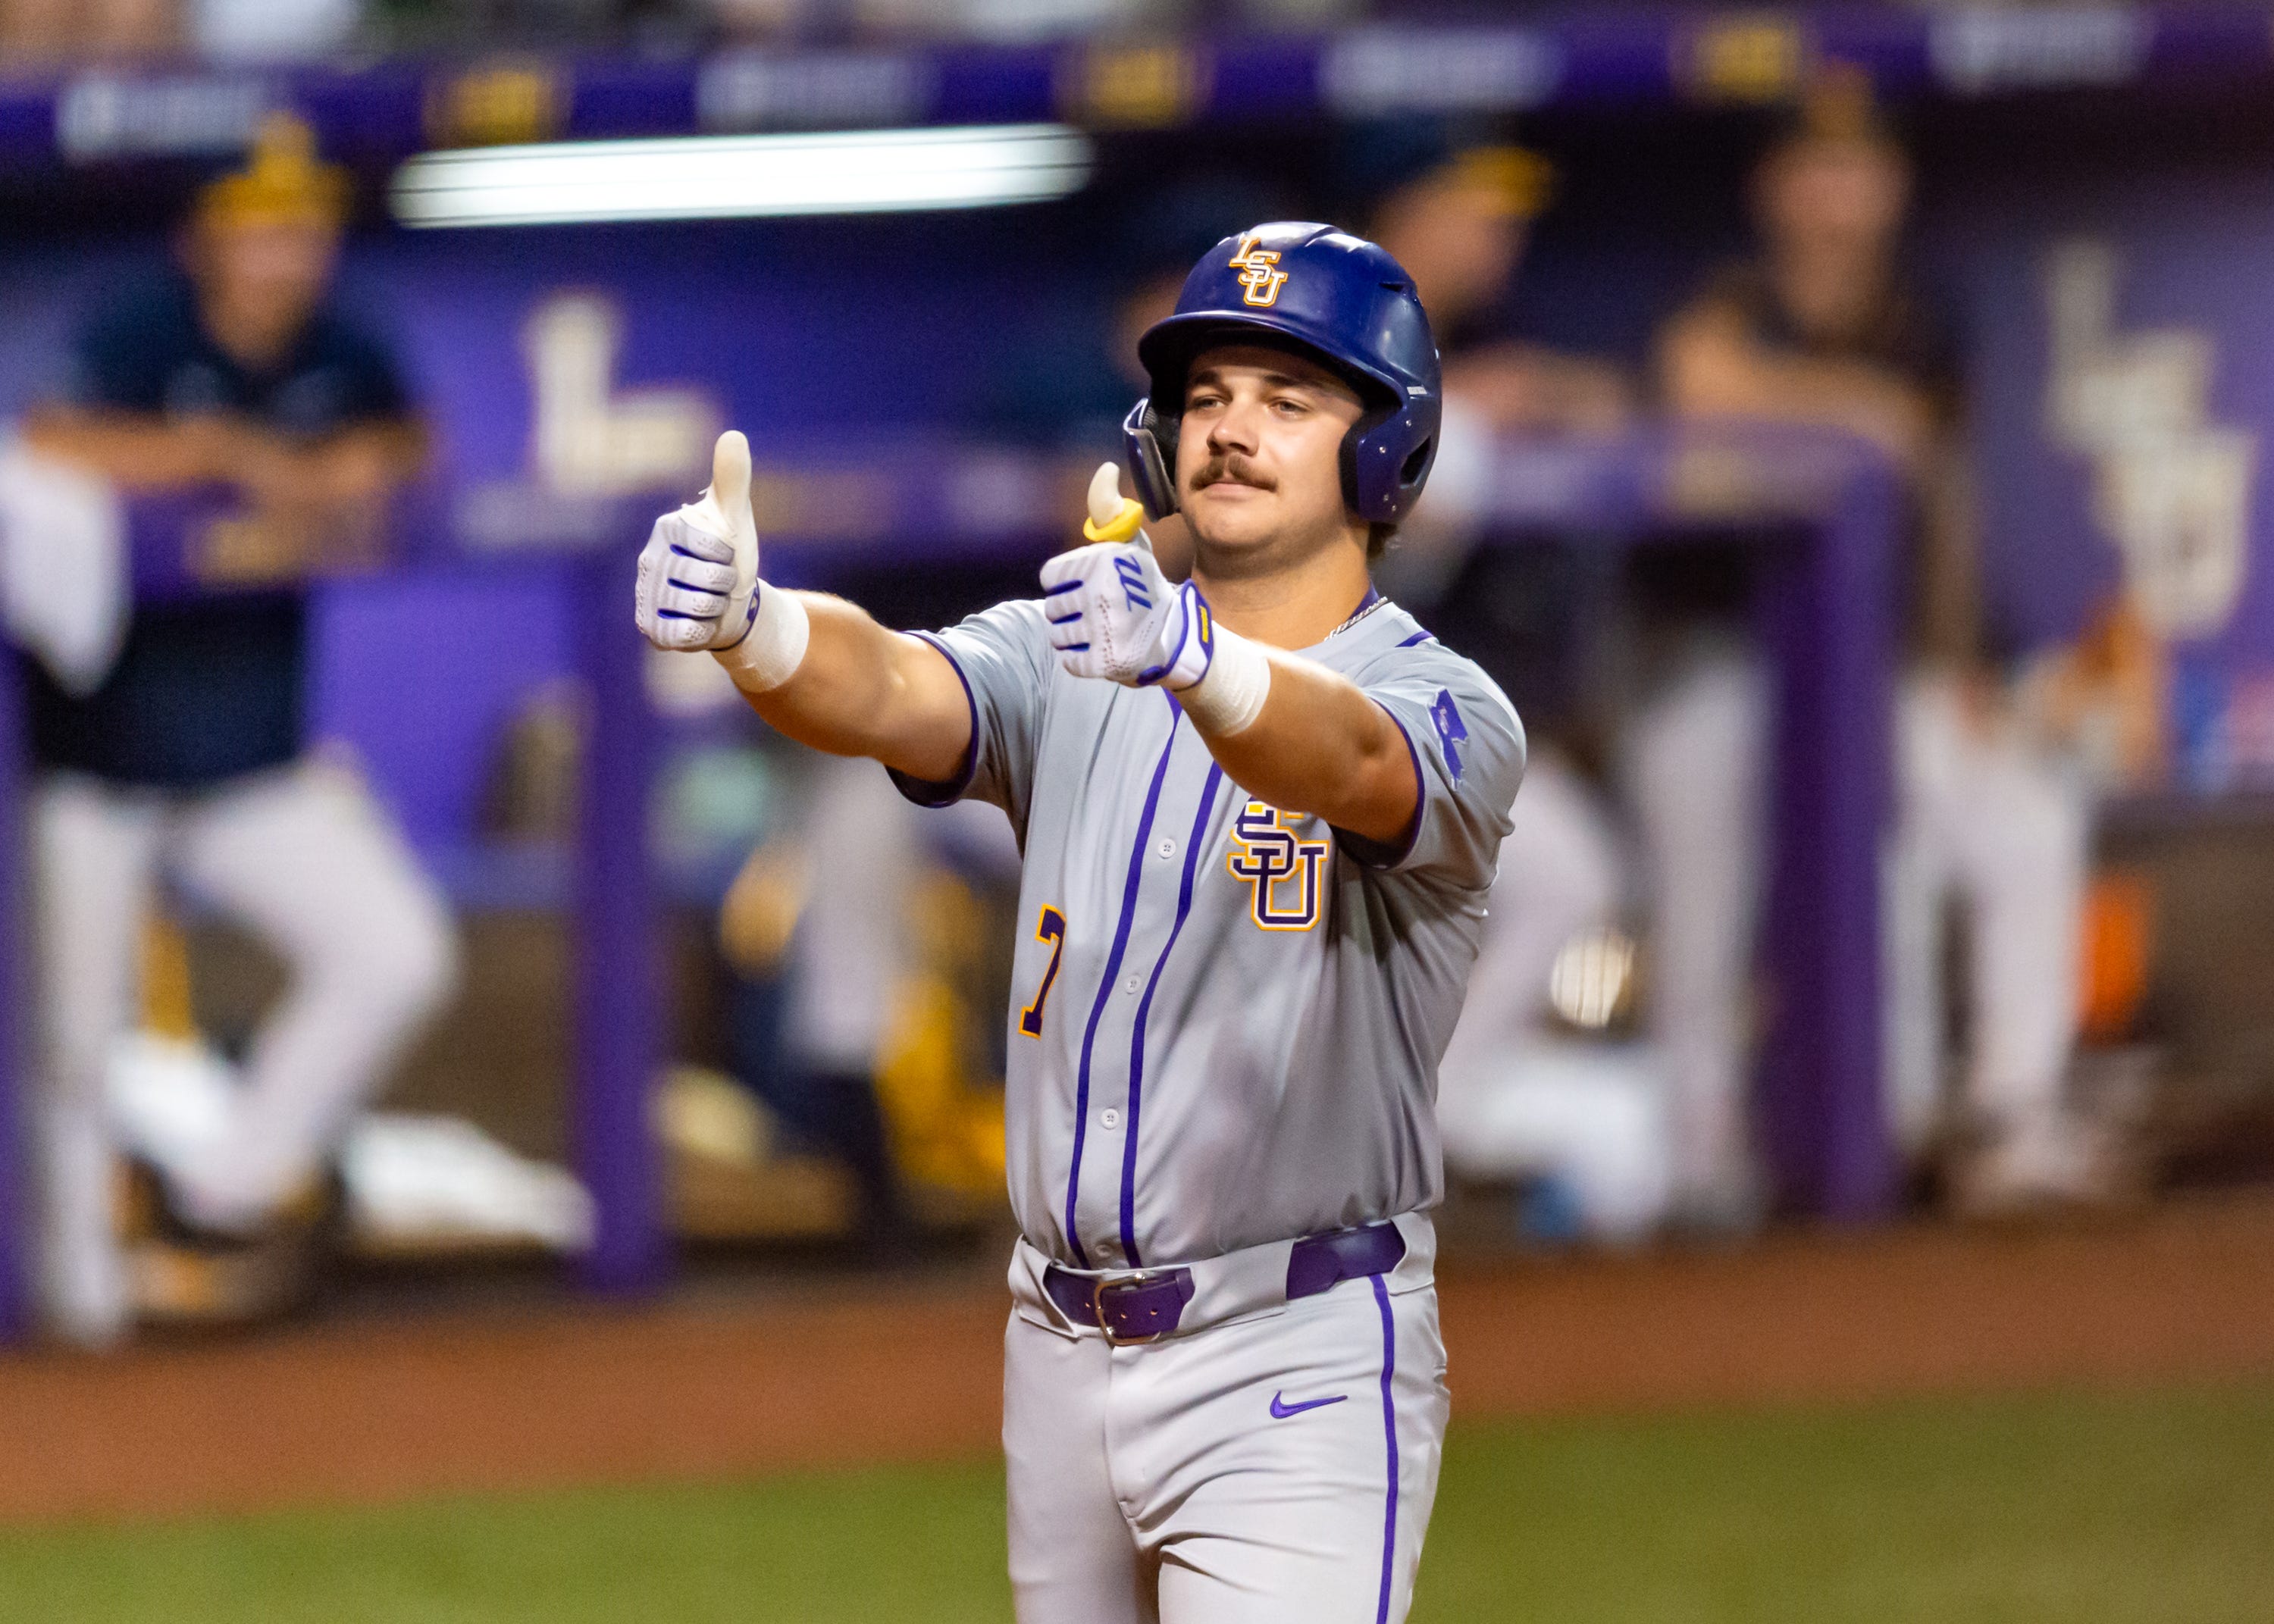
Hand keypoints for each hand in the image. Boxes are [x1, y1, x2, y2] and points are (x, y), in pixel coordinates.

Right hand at [636, 431, 760, 651]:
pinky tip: (699, 624)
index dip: (729, 556)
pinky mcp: (649, 629)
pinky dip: (702, 634)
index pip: (714, 547)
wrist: (732, 606)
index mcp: (667, 528)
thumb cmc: (731, 556)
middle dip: (726, 586)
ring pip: (699, 609)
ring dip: (717, 610)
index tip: (724, 555)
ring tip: (711, 602)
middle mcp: (649, 560)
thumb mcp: (736, 517)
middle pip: (708, 581)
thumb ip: (733, 479)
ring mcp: (646, 596)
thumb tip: (733, 435)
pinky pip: (683, 636)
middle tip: (719, 583)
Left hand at [1039, 463, 1212, 688]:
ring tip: (1097, 631)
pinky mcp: (1106, 661)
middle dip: (1070, 612)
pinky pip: (1070, 661)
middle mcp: (1102, 594)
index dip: (1065, 584)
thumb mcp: (1130, 544)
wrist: (1176, 636)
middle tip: (1097, 613)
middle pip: (1052, 608)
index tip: (1088, 587)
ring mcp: (1104, 629)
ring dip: (1073, 636)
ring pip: (1058, 635)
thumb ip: (1108, 510)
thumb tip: (1106, 469)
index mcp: (1101, 562)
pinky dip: (1081, 658)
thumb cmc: (1144, 586)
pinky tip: (1100, 649)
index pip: (1050, 577)